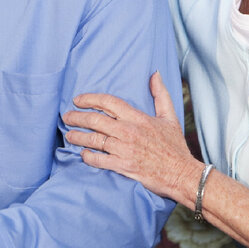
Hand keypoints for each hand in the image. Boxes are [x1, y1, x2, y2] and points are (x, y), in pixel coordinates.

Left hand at [63, 72, 197, 204]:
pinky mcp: (123, 166)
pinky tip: (83, 154)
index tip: (78, 100)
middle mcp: (129, 132)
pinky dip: (88, 157)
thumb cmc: (175, 146)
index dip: (90, 99)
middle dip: (77, 117)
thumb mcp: (170, 116)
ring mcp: (124, 150)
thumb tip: (155, 74)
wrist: (181, 173)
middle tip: (67, 117)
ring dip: (78, 136)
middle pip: (96, 120)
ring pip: (94, 140)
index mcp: (138, 118)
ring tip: (69, 135)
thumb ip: (160, 94)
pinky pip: (99, 160)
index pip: (108, 102)